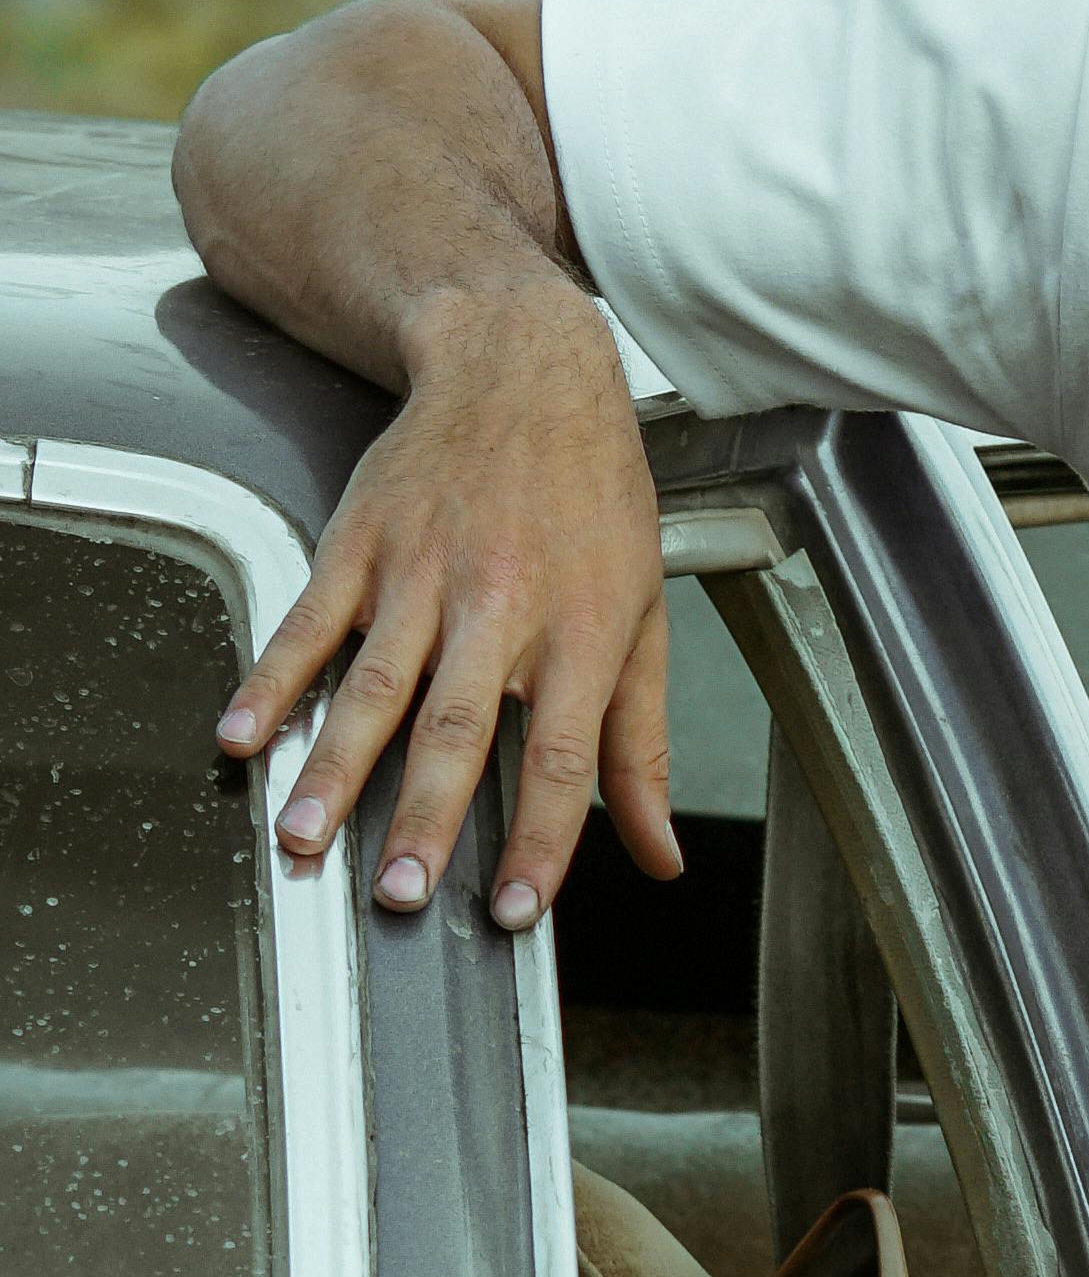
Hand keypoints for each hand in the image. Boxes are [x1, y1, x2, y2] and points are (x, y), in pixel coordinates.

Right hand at [219, 285, 678, 928]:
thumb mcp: (644, 614)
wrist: (523, 367)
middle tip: (398, 893)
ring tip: (304, 839)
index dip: (541, 840)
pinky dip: (272, 681)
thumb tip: (658, 852)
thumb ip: (643, 744)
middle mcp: (503, 602)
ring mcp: (424, 570)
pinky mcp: (362, 541)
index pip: (563, 756)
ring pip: (375, 683)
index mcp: (584, 628)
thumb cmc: (593, 497)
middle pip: (460, 727)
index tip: (516, 910)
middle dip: (425, 817)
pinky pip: (311, 622)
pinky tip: (242, 735)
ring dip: (335, 768)